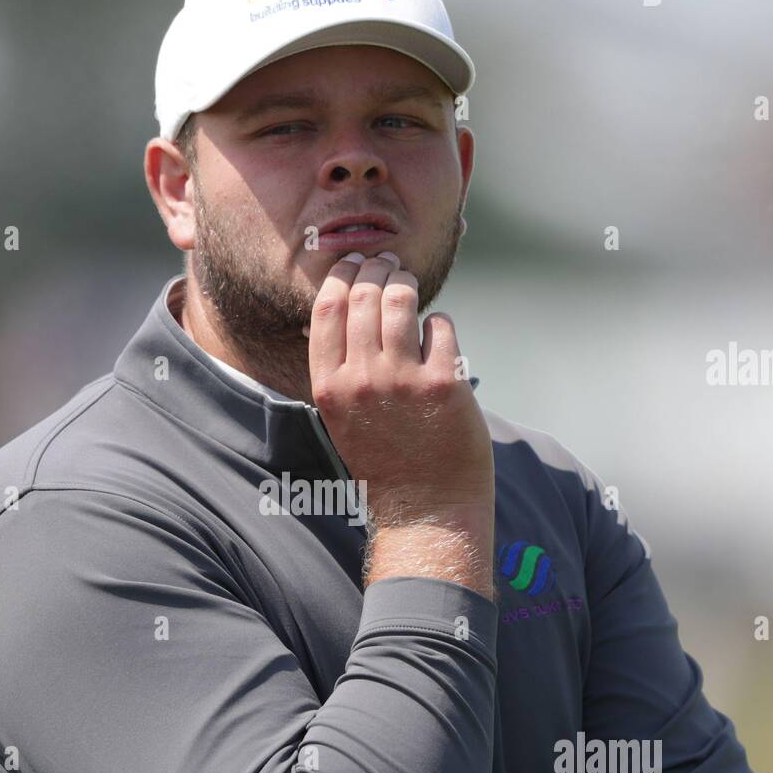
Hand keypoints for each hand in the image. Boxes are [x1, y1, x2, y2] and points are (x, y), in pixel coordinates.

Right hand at [308, 252, 494, 526]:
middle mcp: (362, 380)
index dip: (341, 276)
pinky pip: (440, 326)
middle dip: (376, 269)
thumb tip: (347, 310)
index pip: (327, 309)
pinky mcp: (444, 383)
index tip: (353, 264)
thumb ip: (341, 370)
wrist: (425, 508)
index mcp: (330, 387)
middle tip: (387, 263)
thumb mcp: (343, 418)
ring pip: (401, 301)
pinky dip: (438, 322)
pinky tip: (436, 332)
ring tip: (409, 282)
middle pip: (365, 296)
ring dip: (406, 284)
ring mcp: (404, 381)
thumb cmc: (386, 461)